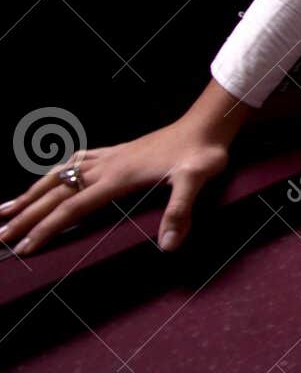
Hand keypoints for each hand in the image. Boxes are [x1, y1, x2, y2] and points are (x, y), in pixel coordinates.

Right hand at [1, 121, 231, 256]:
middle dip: (26, 216)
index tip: (24, 248)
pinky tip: (51, 176)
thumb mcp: (197, 181)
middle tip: (0, 236)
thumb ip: (180, 211)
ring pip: (59, 176)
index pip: (73, 208)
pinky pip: (76, 161)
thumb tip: (168, 246)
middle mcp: (106, 166)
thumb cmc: (203, 153)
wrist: (208, 124)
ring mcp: (110, 157)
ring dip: (32, 193)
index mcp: (117, 179)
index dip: (47, 229)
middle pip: (56, 194)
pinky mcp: (119, 151)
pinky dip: (56, 172)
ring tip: (6, 208)